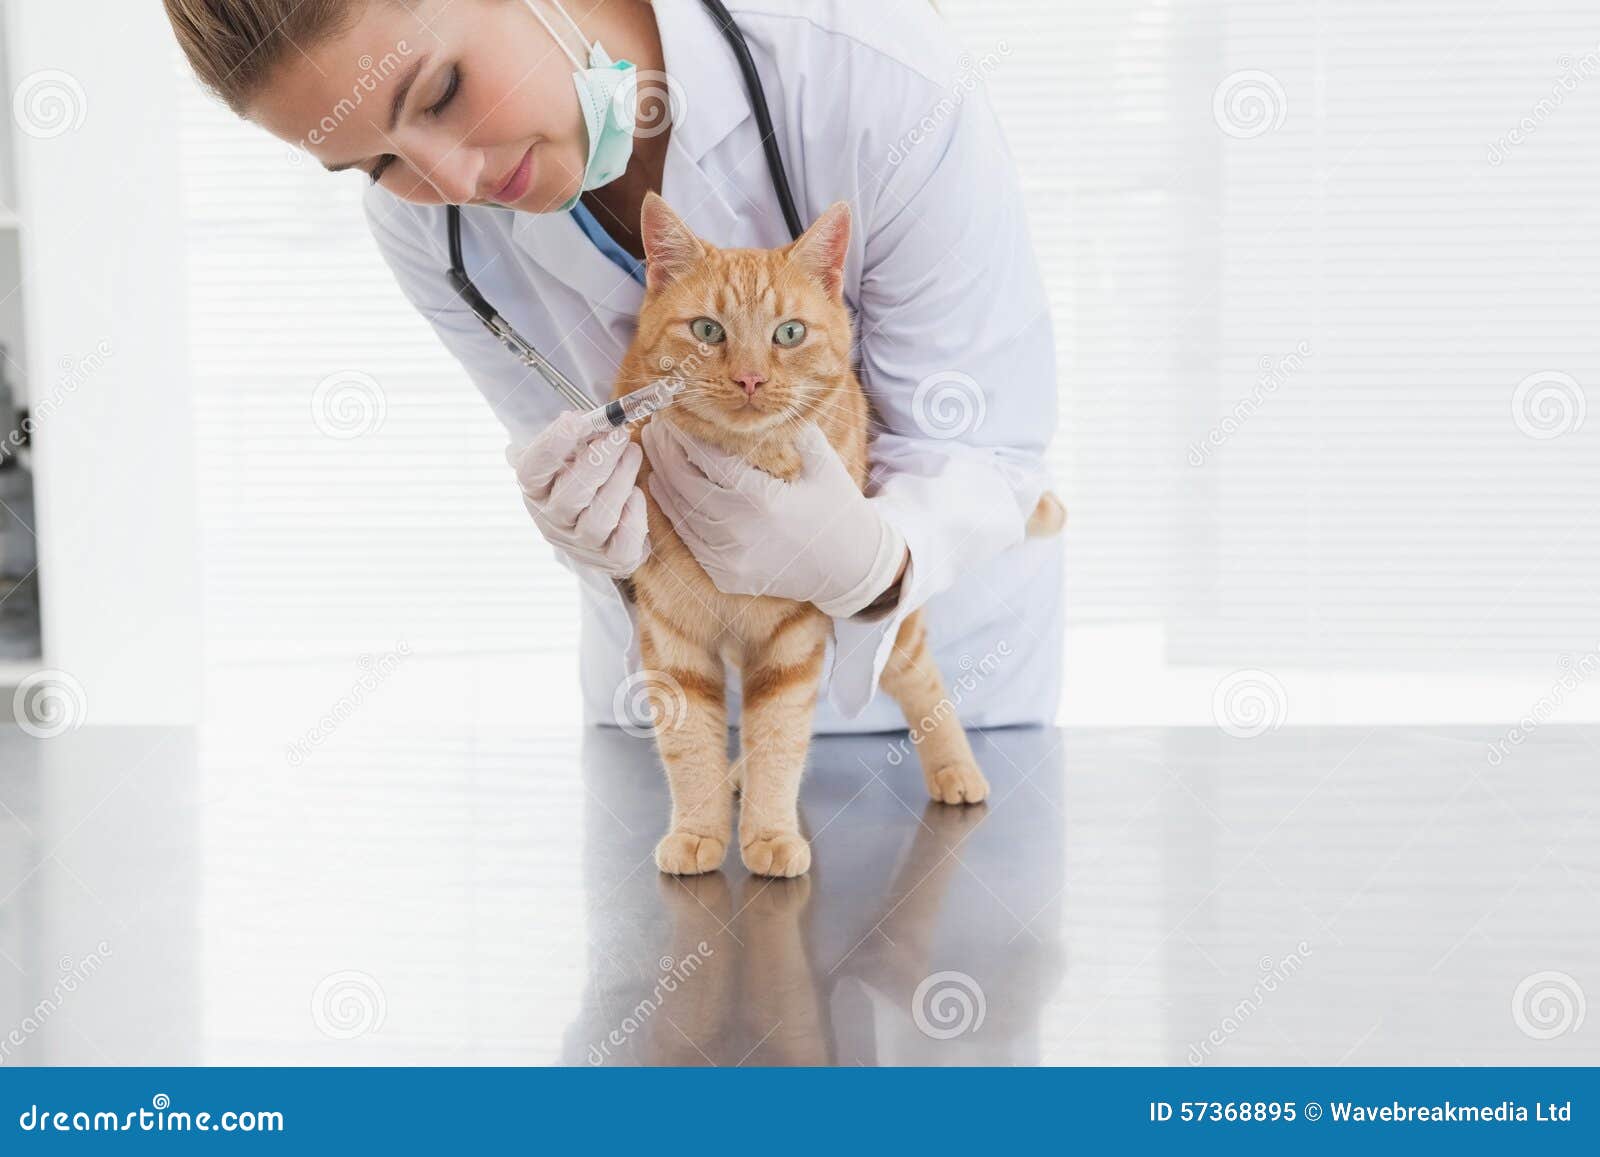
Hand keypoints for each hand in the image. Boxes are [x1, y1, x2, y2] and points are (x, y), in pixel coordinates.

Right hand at [506, 411, 649, 578]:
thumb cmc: (583, 481)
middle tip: (620, 434)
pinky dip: (634, 513)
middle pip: (570, 495)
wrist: (600, 533)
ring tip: (633, 453)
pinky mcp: (610, 559)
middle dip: (599, 460)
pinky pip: (624, 540)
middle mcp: (552, 520)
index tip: (576, 418)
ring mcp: (580, 543)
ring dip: (621, 480)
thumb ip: (573, 437)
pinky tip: (636, 494)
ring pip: (599, 517)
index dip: (552, 444)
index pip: (532, 471)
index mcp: (535, 491)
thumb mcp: (570, 456)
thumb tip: (578, 418)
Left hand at [641, 420, 905, 615]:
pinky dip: (675, 513)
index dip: (684, 435)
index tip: (673, 415)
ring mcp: (730, 560)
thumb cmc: (838, 510)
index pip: (707, 459)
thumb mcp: (823, 462)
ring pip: (680, 514)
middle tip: (655, 430)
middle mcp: (739, 532)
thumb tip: (763, 398)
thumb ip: (791, 429)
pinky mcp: (726, 577)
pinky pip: (689, 541)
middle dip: (664, 453)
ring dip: (663, 481)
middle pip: (683, 485)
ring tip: (655, 455)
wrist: (851, 570)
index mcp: (761, 499)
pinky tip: (667, 491)